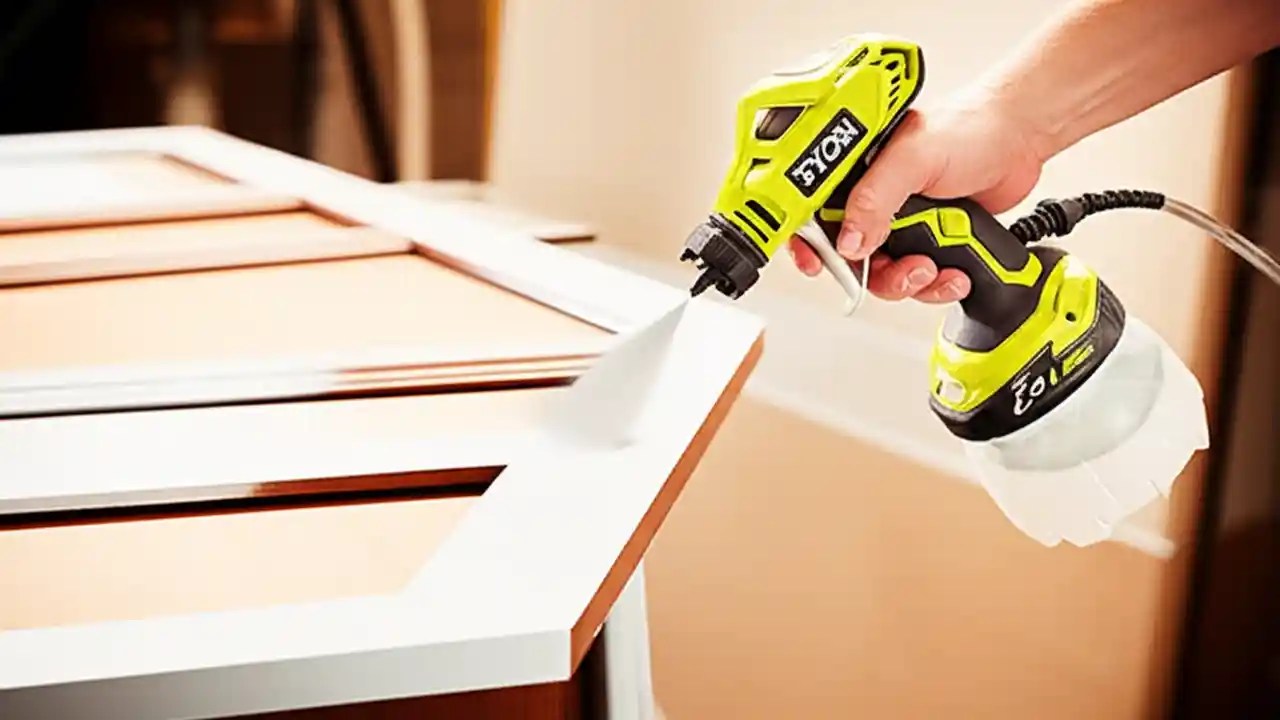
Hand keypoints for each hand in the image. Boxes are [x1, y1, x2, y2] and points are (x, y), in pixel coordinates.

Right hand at [787, 88, 1046, 302]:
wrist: (1019, 139)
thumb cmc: (966, 128)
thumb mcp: (912, 159)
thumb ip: (874, 200)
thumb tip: (848, 242)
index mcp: (854, 174)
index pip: (815, 216)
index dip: (810, 244)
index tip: (817, 265)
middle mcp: (873, 203)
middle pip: (850, 258)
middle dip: (875, 274)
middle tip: (903, 267)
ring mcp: (902, 226)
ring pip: (885, 276)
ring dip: (910, 282)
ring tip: (934, 268)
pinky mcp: (930, 243)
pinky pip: (920, 280)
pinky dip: (937, 285)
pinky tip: (955, 273)